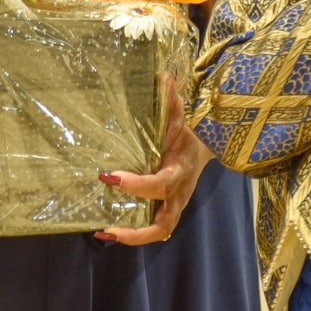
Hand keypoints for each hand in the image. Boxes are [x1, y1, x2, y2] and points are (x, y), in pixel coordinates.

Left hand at [96, 74, 207, 246]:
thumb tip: (162, 75)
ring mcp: (174, 203)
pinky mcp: (166, 208)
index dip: (136, 184)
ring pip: (159, 231)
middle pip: (163, 222)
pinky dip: (132, 232)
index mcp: (182, 169)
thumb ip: (170, 97)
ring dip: (132, 236)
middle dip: (136, 229)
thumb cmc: (188, 128)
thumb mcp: (181, 113)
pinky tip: (107, 230)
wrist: (207, 143)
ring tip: (104, 233)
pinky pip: (153, 227)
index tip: (108, 176)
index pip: (160, 183)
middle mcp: (179, 192)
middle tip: (107, 225)